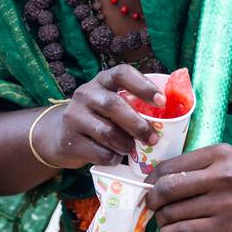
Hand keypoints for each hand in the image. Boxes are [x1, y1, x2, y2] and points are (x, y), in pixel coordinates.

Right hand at [34, 65, 165, 169]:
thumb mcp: (111, 104)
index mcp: (102, 81)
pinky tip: (114, 157)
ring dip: (125, 144)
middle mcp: (86, 94)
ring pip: (106, 132)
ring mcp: (74, 116)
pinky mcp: (69, 140)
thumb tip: (171, 121)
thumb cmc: (99, 118)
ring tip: (132, 149)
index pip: (122, 73)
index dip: (143, 86)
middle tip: (153, 138)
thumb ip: (132, 106)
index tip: (162, 102)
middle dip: (137, 124)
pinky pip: (98, 152)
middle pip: (113, 105)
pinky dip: (112, 158)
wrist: (60, 135)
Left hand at [146, 143, 231, 231]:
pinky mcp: (228, 227)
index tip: (149, 188)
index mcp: (219, 153)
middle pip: (167, 189)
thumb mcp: (230, 161)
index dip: (152, 179)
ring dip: (162, 221)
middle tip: (152, 206)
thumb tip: (159, 180)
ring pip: (173, 213)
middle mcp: (221, 175)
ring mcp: (224, 202)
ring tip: (165, 222)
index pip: (170, 166)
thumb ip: (200, 167)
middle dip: (152, 200)